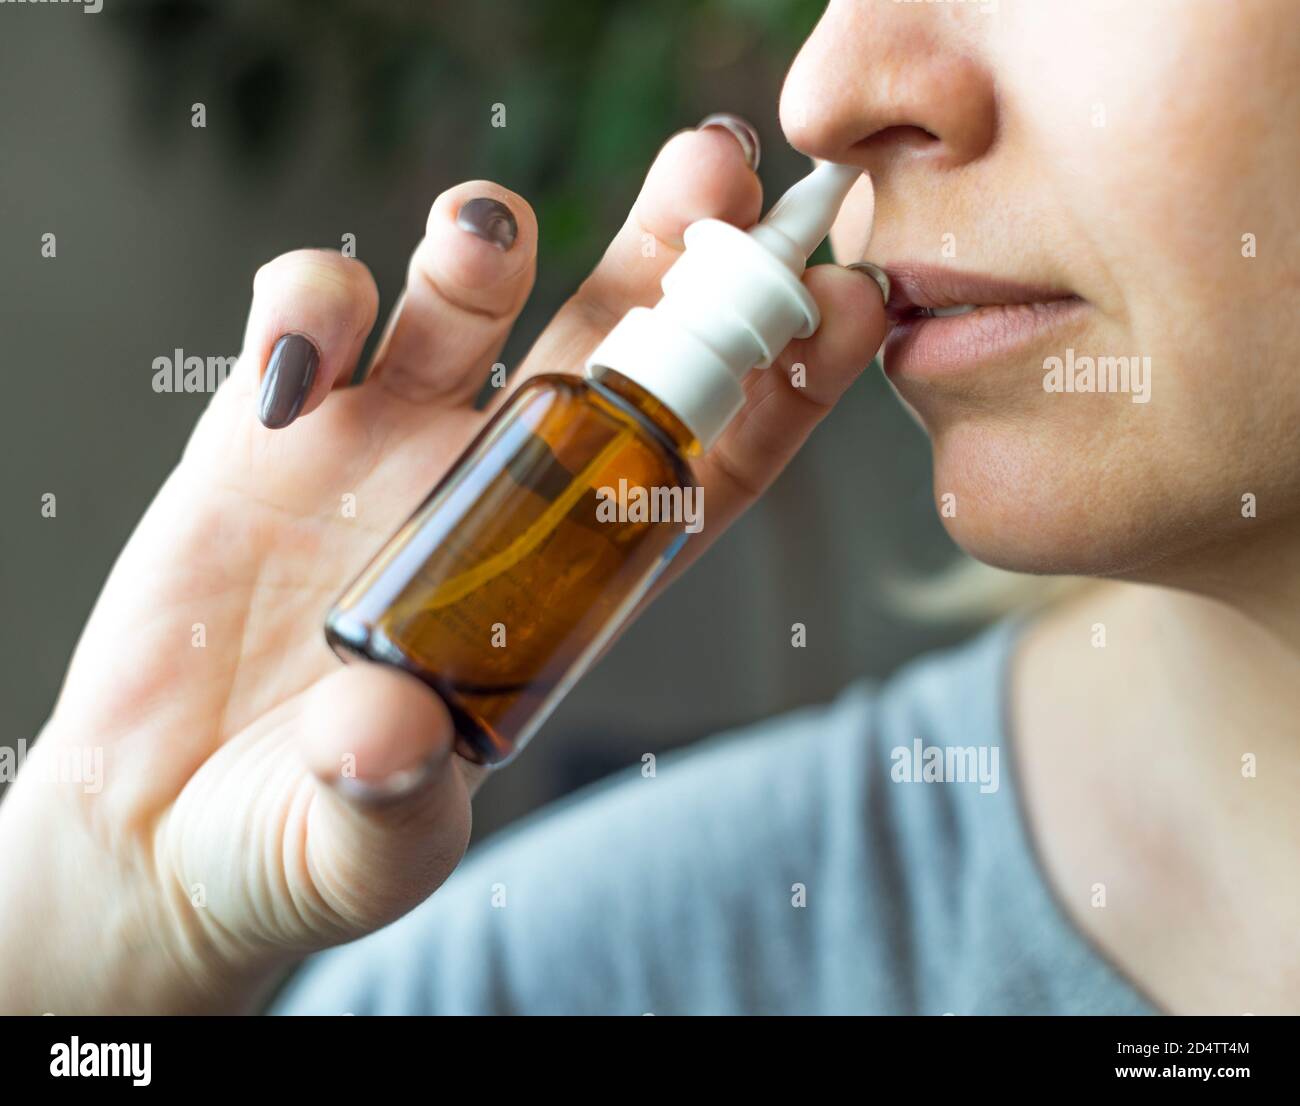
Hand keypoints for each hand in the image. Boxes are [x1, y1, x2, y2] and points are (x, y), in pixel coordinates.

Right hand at [0, 120, 886, 1013]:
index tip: (847, 301)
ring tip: (481, 244)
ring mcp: (389, 443)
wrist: (167, 823)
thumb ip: (392, 802)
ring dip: (486, 238)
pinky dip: (312, 306)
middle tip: (715, 172)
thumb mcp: (366, 847)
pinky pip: (312, 316)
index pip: (711, 462)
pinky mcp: (273, 426)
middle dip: (669, 248)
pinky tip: (297, 371)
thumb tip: (387, 737)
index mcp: (568, 579)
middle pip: (613, 338)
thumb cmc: (298, 843)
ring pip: (468, 291)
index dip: (783, 381)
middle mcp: (500, 489)